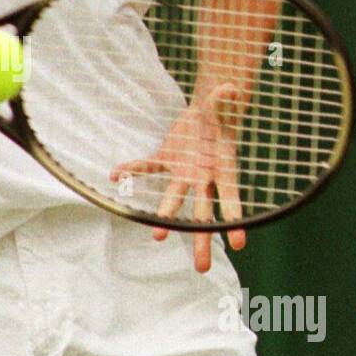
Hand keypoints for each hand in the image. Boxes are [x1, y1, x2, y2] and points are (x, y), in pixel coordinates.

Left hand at [110, 82, 245, 272]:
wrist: (210, 112)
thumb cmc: (221, 113)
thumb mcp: (223, 105)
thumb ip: (224, 99)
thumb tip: (232, 88)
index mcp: (224, 170)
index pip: (232, 199)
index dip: (235, 220)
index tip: (240, 243)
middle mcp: (204, 178)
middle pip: (204, 215)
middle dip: (203, 240)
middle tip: (202, 268)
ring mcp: (184, 172)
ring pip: (175, 201)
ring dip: (166, 218)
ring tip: (158, 237)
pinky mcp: (167, 160)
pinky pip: (148, 168)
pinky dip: (133, 169)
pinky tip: (116, 175)